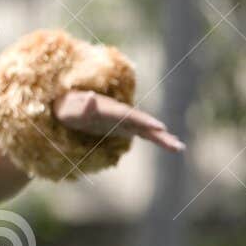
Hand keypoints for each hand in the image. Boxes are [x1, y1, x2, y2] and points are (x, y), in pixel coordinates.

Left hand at [54, 90, 185, 152]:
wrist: (66, 107)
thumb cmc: (67, 108)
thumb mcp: (72, 108)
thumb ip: (83, 105)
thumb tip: (90, 97)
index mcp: (110, 108)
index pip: (130, 115)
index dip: (144, 120)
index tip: (159, 127)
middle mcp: (120, 113)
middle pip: (143, 123)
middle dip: (159, 133)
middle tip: (176, 144)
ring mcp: (122, 120)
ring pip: (146, 129)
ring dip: (162, 138)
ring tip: (179, 148)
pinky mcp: (122, 127)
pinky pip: (142, 133)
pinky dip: (154, 138)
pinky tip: (168, 144)